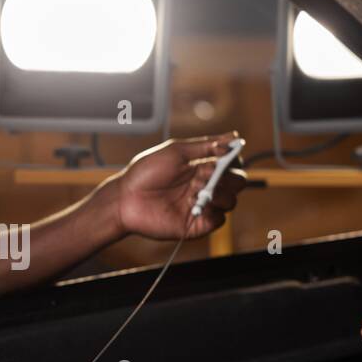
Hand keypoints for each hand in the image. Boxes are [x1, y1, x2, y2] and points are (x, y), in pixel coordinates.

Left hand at [114, 132, 246, 240]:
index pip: (231, 164)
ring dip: (223, 193)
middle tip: (211, 174)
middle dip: (230, 177)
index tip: (227, 156)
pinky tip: (199, 204)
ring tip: (204, 190)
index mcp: (201, 167)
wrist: (125, 199)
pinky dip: (214, 211)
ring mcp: (201, 205)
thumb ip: (206, 145)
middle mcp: (204, 186)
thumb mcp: (176, 151)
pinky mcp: (196, 224)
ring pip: (230, 201)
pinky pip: (219, 220)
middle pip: (236, 183)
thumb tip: (233, 137)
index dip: (233, 160)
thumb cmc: (145, 173)